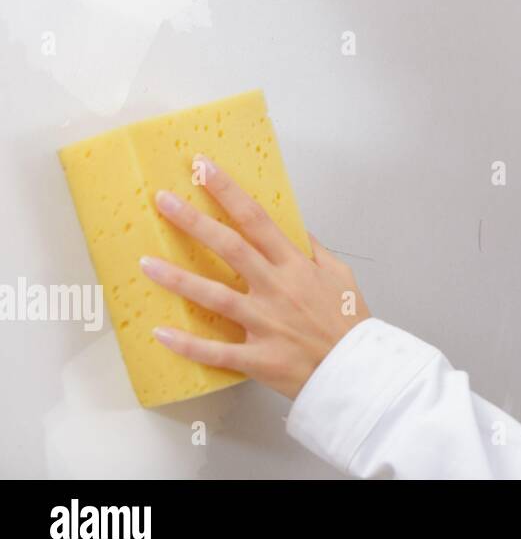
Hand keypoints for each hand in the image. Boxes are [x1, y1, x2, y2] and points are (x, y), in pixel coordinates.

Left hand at [141, 153, 371, 401]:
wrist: (357, 369)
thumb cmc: (348, 324)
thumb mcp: (340, 275)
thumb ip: (314, 251)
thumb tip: (294, 230)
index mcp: (295, 266)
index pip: (256, 218)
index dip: (228, 191)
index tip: (204, 169)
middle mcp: (276, 289)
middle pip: (229, 248)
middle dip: (194, 221)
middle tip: (162, 200)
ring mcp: (264, 323)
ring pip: (214, 296)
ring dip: (178, 279)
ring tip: (146, 262)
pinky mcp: (257, 357)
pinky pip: (216, 351)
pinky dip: (187, 344)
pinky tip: (160, 332)